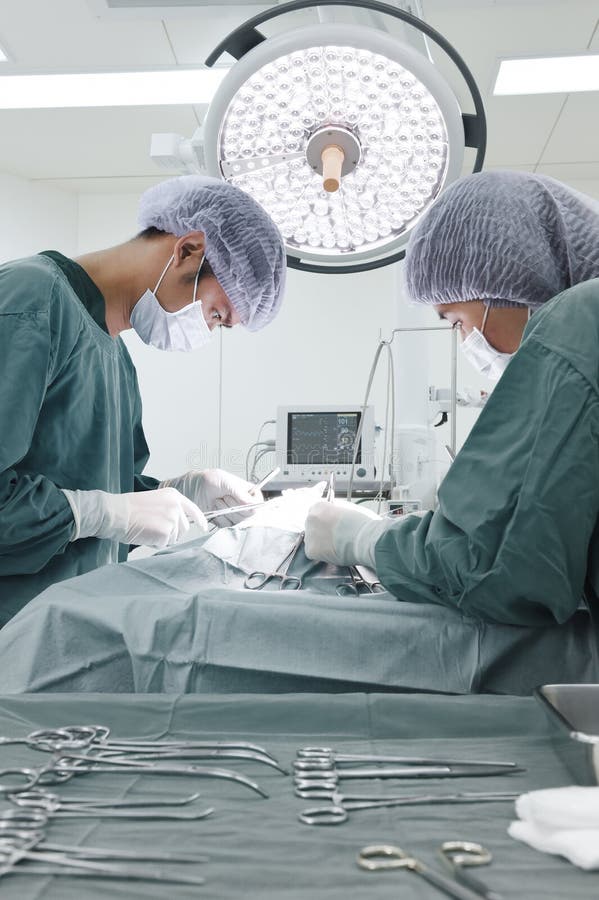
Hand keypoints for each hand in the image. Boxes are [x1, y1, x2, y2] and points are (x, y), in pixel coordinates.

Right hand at [62, 487, 206, 548]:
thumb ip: (169, 509)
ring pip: (175, 537)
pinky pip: (165, 543)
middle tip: (153, 528)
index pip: (193, 509)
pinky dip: (155, 542)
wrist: (115, 513)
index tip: (202, 525)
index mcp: (173, 496)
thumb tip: (178, 523)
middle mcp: (176, 506)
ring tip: (147, 529)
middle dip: (172, 532)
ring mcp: (172, 518)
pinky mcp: (166, 531)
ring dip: (163, 537)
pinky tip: (145, 534)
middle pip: (184, 527)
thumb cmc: (129, 508)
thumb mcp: (154, 501)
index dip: (199, 519)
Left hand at [160, 469, 261, 525]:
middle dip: (235, 507)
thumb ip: (240, 492)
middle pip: (249, 514)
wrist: (190, 490)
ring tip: (217, 501)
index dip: (251, 504)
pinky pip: (229, 526)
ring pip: (239, 521)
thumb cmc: (207, 481)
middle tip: (224, 497)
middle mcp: (243, 503)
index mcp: (247, 491)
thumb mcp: (225, 481)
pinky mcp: (226, 521)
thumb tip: (253, 503)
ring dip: (226, 512)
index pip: (258, 502)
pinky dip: (221, 519)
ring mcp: (234, 513)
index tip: (241, 501)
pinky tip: (215, 510)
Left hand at [304, 500, 387, 566]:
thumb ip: (335, 511)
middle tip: (335, 537)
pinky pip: (314, 553)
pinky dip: (322, 555)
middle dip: (321, 531)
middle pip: (312, 526)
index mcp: (319, 506)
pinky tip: (334, 553)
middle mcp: (310, 518)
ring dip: (321, 543)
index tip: (330, 525)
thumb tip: (333, 514)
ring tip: (336, 546)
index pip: (316, 512)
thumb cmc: (361, 524)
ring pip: (313, 540)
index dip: (325, 519)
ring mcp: (309, 534)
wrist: (363, 539)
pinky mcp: (310, 550)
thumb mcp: (347, 509)